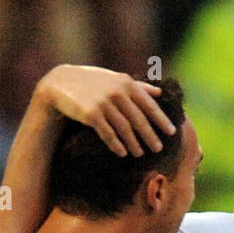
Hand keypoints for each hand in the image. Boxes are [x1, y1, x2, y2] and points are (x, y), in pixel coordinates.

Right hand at [35, 65, 175, 157]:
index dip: (161, 120)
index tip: (171, 132)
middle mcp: (117, 92)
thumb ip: (138, 86)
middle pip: (139, 119)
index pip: (149, 104)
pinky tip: (123, 153)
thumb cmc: (93, 82)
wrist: (61, 82)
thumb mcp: (116, 79)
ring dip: (134, 143)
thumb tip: (160, 93)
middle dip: (150, 136)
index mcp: (126, 83)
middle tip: (158, 149)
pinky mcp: (91, 114)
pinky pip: (108, 134)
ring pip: (125, 129)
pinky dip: (117, 145)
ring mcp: (104, 103)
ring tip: (140, 154)